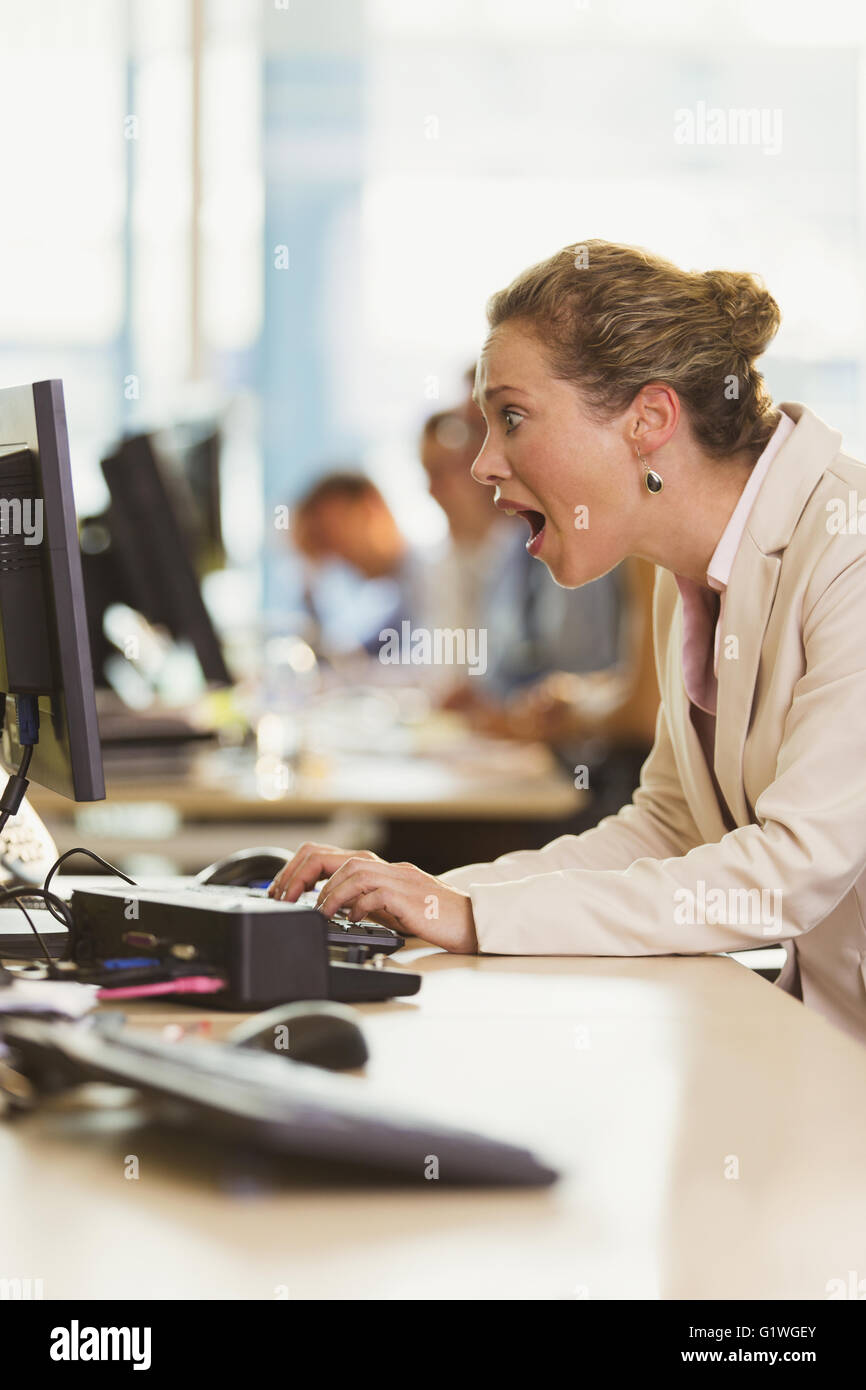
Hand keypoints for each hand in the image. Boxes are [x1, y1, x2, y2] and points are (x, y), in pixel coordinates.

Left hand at [268, 842, 476, 952]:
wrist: (470, 922)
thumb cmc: (432, 917)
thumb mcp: (389, 907)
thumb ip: (364, 901)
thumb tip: (331, 909)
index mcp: (378, 868)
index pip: (326, 855)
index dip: (296, 870)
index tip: (280, 892)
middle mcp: (385, 867)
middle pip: (331, 856)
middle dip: (300, 875)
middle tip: (286, 898)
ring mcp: (397, 878)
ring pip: (351, 871)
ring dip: (328, 892)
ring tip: (320, 912)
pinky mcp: (408, 895)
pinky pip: (374, 893)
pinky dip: (357, 905)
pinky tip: (352, 919)